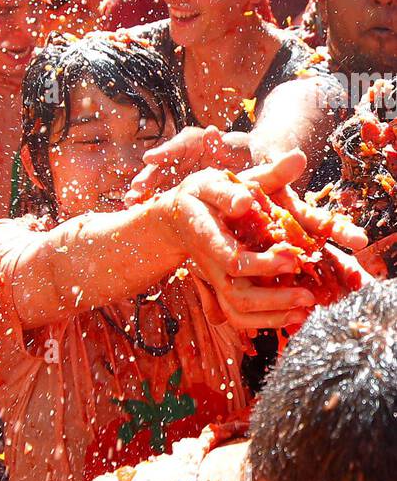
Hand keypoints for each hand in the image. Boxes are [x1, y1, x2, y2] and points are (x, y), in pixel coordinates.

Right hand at [126, 126, 249, 204]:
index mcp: (194, 141)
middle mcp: (180, 154)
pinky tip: (137, 209)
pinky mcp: (175, 186)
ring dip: (142, 190)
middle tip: (137, 187)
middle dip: (148, 176)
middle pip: (160, 164)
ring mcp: (176, 170)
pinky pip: (159, 192)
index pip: (177, 145)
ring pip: (155, 179)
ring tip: (130, 202)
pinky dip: (148, 200)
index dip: (163, 152)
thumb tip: (210, 132)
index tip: (149, 158)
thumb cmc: (243, 155)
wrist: (247, 166)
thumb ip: (222, 144)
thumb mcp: (236, 148)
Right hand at [162, 159, 314, 332]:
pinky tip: (293, 314)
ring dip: (272, 316)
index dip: (260, 263)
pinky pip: (239, 315)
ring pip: (238, 310)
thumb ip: (261, 174)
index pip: (231, 258)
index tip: (292, 257)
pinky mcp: (223, 288)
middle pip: (237, 293)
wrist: (173, 218)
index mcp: (207, 234)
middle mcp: (210, 263)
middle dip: (273, 298)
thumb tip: (296, 159)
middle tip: (307, 295)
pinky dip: (266, 320)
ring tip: (305, 309)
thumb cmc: (202, 194)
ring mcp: (216, 279)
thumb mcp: (223, 178)